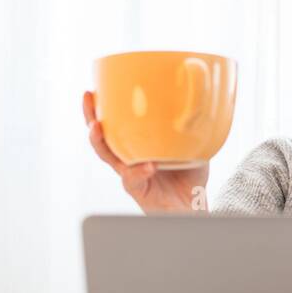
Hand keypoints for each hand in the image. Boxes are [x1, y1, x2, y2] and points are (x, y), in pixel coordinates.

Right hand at [83, 91, 208, 211]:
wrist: (195, 206)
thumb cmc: (191, 176)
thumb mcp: (196, 145)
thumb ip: (197, 127)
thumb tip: (204, 100)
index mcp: (137, 144)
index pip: (115, 122)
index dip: (104, 105)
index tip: (96, 85)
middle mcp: (128, 157)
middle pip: (101, 134)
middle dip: (90, 115)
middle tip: (87, 96)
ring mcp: (130, 173)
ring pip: (106, 155)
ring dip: (98, 140)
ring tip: (96, 126)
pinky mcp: (137, 191)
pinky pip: (132, 179)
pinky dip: (139, 171)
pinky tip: (149, 165)